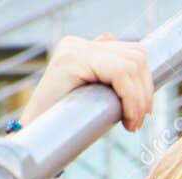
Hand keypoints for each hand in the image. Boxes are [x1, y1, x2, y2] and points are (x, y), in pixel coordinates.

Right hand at [22, 34, 153, 130]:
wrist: (35, 137)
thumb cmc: (64, 124)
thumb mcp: (92, 95)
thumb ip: (103, 71)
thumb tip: (112, 38)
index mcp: (82, 48)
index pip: (131, 52)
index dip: (146, 83)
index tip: (144, 112)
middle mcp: (76, 43)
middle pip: (137, 55)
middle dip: (147, 91)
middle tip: (139, 121)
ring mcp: (73, 48)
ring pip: (132, 64)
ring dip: (140, 99)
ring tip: (131, 123)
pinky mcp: (72, 60)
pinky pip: (120, 73)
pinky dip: (131, 99)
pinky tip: (127, 119)